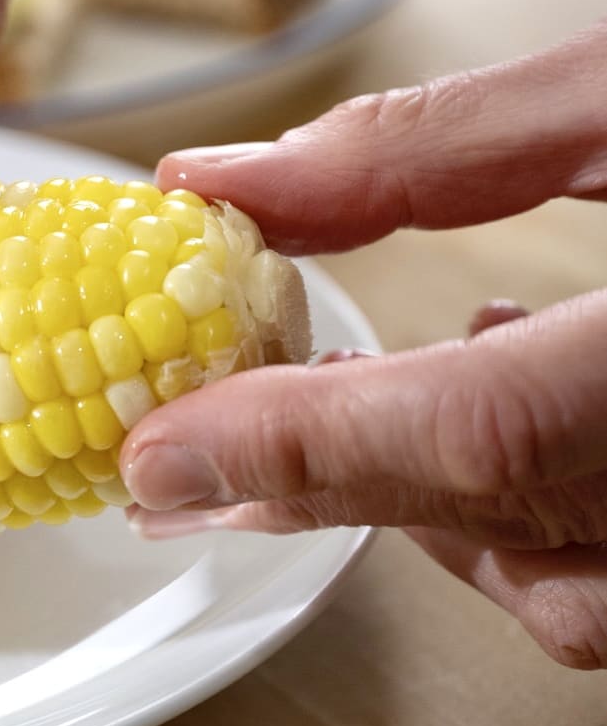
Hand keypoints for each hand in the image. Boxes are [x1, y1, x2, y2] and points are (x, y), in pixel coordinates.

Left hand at [123, 25, 606, 669]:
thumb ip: (440, 144)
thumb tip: (231, 183)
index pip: (478, 434)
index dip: (301, 448)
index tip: (160, 454)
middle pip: (503, 510)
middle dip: (324, 480)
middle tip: (199, 447)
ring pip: (571, 581)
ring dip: (429, 505)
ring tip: (365, 399)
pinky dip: (535, 518)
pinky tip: (513, 404)